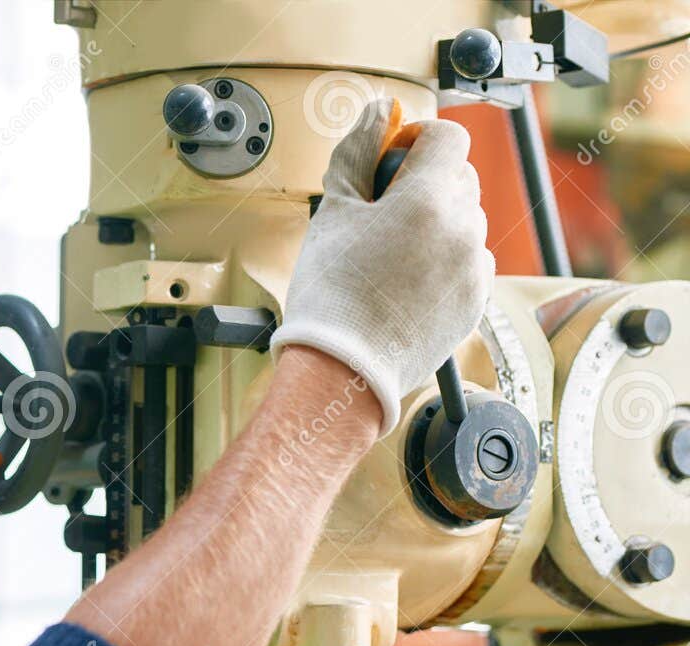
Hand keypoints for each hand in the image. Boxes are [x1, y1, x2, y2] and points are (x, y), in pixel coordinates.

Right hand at [268, 98, 493, 434]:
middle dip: (426, 186)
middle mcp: (464, 229)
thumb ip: (358, 153)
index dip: (417, 142)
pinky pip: (469, 263)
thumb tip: (377, 113)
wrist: (342, 371)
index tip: (392, 164)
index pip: (449, 137)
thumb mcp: (333, 213)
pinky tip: (405, 285)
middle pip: (460, 179)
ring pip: (466, 223)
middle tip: (382, 217)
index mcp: (429, 199)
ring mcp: (475, 268)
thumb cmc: (331, 295)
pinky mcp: (476, 302)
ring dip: (437, 227)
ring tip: (391, 259)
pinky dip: (444, 264)